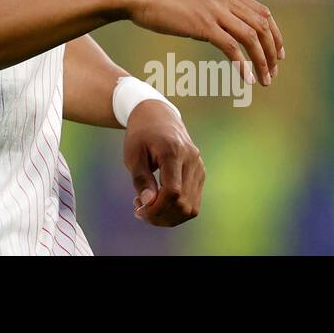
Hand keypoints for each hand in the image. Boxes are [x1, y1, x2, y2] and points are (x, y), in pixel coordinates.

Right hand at [113, 0, 282, 85]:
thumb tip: (218, 23)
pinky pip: (232, 47)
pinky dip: (243, 64)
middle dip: (272, 51)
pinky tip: (245, 78)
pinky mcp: (203, 25)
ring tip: (264, 80)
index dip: (275, 34)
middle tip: (273, 71)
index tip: (277, 53)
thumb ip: (210, 5)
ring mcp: (214, 11)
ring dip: (262, 61)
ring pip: (252, 37)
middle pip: (263, 26)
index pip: (263, 13)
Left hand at [123, 100, 203, 226]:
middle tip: (139, 212)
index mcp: (173, 151)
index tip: (139, 210)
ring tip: (147, 209)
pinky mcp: (200, 173)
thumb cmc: (141, 134)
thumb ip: (141, 179)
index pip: (173, 191)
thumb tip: (148, 203)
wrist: (158, 115)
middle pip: (183, 203)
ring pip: (191, 207)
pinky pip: (192, 201)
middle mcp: (192, 160)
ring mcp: (199, 167)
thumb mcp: (133, 154)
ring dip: (169, 216)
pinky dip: (176, 209)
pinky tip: (159, 204)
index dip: (157, 208)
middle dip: (161, 216)